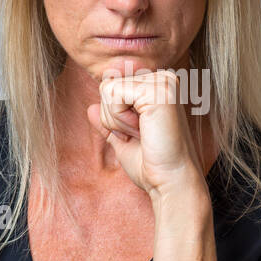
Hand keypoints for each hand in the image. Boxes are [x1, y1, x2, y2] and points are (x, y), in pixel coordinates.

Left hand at [87, 66, 203, 199]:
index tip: (139, 134)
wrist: (170, 182)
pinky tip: (143, 130)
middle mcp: (164, 78)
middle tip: (142, 135)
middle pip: (107, 85)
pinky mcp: (158, 91)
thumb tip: (91, 108)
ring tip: (144, 133)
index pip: (112, 86)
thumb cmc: (152, 165)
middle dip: (114, 118)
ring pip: (108, 89)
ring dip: (117, 120)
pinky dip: (120, 120)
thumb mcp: (124, 141)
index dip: (115, 116)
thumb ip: (109, 123)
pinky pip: (113, 95)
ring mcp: (163, 82)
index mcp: (159, 86)